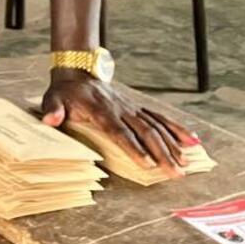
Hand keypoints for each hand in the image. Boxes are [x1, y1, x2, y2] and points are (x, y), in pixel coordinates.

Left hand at [41, 68, 187, 173]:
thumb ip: (53, 110)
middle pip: (145, 132)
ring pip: (157, 126)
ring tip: (186, 162)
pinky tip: (192, 140)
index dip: (133, 148)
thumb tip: (51, 120)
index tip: (147, 164)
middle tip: (175, 173)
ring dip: (173, 145)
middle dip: (162, 153)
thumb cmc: (65, 91)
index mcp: (101, 111)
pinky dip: (177, 129)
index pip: (120, 132)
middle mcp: (121, 109)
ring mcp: (132, 108)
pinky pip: (160, 118)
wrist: (79, 70)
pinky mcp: (137, 108)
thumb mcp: (52, 98)